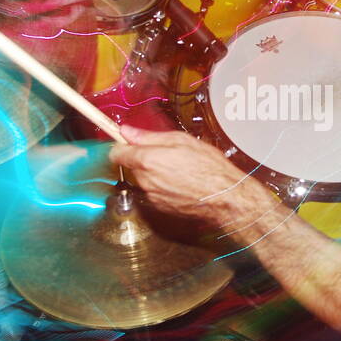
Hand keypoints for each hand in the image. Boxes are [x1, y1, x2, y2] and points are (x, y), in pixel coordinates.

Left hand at [108, 125, 270, 227]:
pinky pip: (152, 192)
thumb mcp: (182, 141)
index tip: (129, 141)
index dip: (122, 145)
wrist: (224, 198)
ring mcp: (151, 196)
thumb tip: (126, 131)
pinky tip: (179, 182)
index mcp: (147, 160)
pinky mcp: (159, 208)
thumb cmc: (209, 168)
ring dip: (153, 173)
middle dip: (142, 158)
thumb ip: (149, 136)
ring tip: (177, 169)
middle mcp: (144, 181)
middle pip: (131, 166)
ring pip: (142, 179)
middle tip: (165, 153)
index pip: (116, 153)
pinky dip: (161, 186)